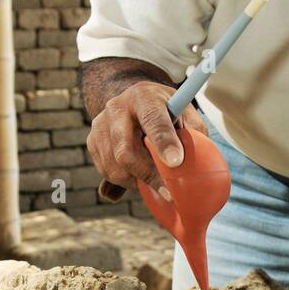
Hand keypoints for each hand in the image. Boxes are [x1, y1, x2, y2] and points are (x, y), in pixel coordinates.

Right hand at [87, 81, 206, 199]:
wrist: (132, 101)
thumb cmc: (165, 109)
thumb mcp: (184, 110)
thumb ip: (194, 131)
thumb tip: (196, 161)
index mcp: (144, 97)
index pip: (152, 120)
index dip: (163, 143)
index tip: (176, 163)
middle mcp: (117, 108)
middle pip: (125, 151)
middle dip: (148, 175)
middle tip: (169, 192)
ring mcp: (100, 125)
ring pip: (115, 167)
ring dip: (137, 181)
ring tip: (154, 180)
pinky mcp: (92, 141)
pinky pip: (107, 172)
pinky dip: (125, 181)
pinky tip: (138, 174)